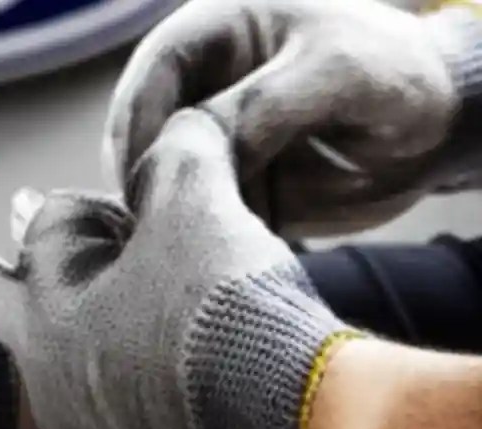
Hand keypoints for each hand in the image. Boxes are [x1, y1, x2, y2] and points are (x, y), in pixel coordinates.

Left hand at [0, 110, 356, 428]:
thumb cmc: (226, 311)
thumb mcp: (198, 201)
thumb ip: (176, 153)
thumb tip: (179, 131)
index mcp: (42, 315)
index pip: (42, 233)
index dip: (71, 206)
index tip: (40, 204)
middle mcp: (48, 388)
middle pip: (13, 317)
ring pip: (72, 380)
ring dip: (87, 347)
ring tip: (108, 328)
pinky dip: (140, 405)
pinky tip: (173, 392)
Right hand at [105, 0, 467, 236]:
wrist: (435, 128)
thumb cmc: (393, 72)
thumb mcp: (339, 72)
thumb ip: (266, 105)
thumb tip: (200, 152)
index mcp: (217, 31)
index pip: (155, 73)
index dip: (140, 123)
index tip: (147, 177)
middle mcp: (199, 84)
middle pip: (138, 132)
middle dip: (145, 177)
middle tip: (159, 221)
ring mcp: (206, 138)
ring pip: (157, 178)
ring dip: (170, 211)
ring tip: (195, 241)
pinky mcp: (221, 183)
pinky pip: (190, 212)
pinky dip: (198, 233)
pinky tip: (216, 251)